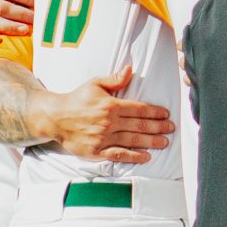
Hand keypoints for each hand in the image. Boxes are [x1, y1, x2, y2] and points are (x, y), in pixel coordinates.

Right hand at [45, 66, 173, 161]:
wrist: (54, 117)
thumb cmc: (76, 99)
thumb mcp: (94, 84)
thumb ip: (114, 80)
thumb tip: (130, 69)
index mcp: (111, 105)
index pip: (139, 109)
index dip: (155, 112)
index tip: (166, 114)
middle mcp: (109, 122)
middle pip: (140, 125)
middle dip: (158, 127)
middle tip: (171, 128)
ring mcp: (103, 137)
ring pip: (133, 140)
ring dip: (151, 141)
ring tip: (165, 142)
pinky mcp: (97, 151)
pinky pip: (119, 154)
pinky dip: (134, 156)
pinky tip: (146, 156)